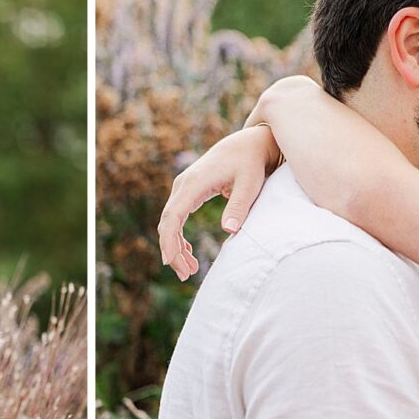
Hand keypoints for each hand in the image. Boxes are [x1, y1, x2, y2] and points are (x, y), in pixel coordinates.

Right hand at [158, 125, 281, 279]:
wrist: (248, 143)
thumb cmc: (250, 162)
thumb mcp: (250, 184)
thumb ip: (239, 205)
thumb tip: (229, 230)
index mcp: (194, 183)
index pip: (172, 217)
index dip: (169, 241)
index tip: (172, 262)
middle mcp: (183, 184)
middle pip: (167, 222)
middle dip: (172, 251)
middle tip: (185, 275)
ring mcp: (184, 187)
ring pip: (170, 222)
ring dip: (176, 246)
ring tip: (188, 270)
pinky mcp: (190, 191)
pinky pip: (176, 217)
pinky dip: (179, 237)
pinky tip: (189, 254)